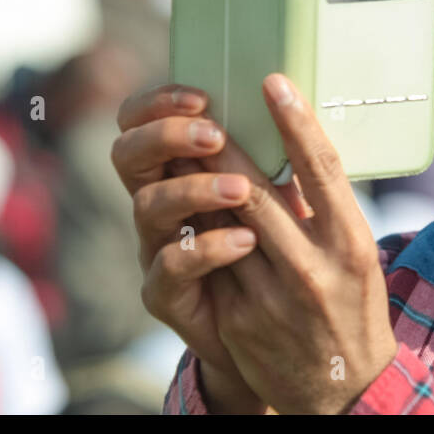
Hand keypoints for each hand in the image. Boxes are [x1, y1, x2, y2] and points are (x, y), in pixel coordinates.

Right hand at [110, 83, 310, 412]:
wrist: (287, 339)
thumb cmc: (290, 255)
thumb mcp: (288, 199)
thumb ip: (280, 160)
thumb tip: (305, 105)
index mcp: (184, 167)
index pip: (143, 120)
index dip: (158, 102)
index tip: (203, 94)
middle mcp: (162, 203)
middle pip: (129, 155)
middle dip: (165, 135)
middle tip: (213, 134)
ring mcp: (159, 248)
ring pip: (147, 206)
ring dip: (194, 188)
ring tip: (242, 188)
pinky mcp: (168, 296)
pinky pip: (169, 267)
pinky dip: (206, 248)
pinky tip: (245, 241)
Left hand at [209, 73, 397, 414]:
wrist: (344, 388)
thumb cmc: (353, 304)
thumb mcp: (356, 254)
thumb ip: (325, 208)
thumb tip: (291, 148)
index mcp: (351, 243)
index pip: (322, 170)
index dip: (296, 122)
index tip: (274, 83)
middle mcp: (312, 268)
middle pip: (257, 191)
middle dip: (224, 147)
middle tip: (206, 109)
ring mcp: (270, 297)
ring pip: (223, 223)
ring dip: (200, 182)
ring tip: (188, 147)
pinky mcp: (237, 320)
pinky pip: (208, 261)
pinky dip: (198, 228)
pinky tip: (187, 204)